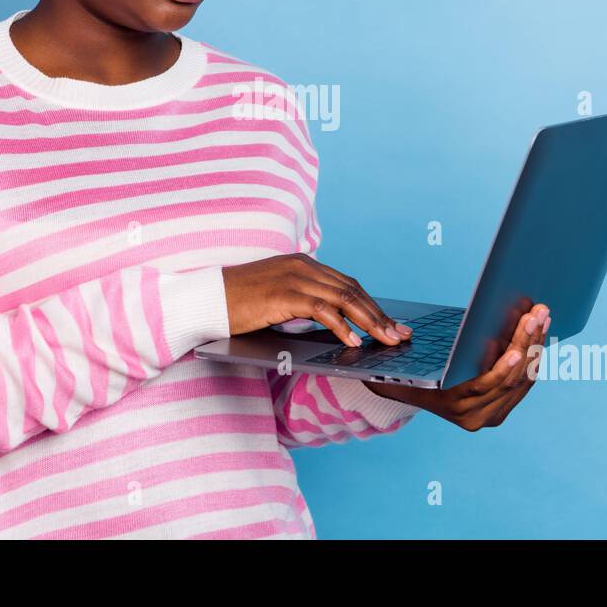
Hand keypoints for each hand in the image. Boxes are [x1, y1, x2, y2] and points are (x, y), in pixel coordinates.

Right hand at [222, 253, 413, 347]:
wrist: (207, 298)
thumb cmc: (238, 304)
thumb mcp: (277, 299)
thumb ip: (304, 303)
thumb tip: (334, 325)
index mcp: (303, 264)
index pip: (348, 285)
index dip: (372, 305)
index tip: (392, 324)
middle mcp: (303, 266)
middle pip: (352, 290)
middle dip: (379, 315)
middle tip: (400, 335)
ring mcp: (294, 278)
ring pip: (344, 298)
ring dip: (370, 322)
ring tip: (386, 341)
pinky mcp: (284, 294)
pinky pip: (322, 309)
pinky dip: (341, 326)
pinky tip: (353, 341)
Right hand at [367, 303, 549, 430]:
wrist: (413, 396)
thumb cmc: (406, 377)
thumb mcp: (399, 369)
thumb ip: (401, 356)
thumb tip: (398, 335)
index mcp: (454, 407)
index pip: (485, 388)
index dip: (504, 370)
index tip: (518, 350)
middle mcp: (476, 416)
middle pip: (511, 381)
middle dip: (527, 344)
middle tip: (537, 314)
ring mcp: (493, 414)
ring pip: (524, 380)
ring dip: (536, 345)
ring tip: (543, 316)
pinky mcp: (504, 406)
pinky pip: (526, 381)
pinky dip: (534, 355)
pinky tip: (539, 331)